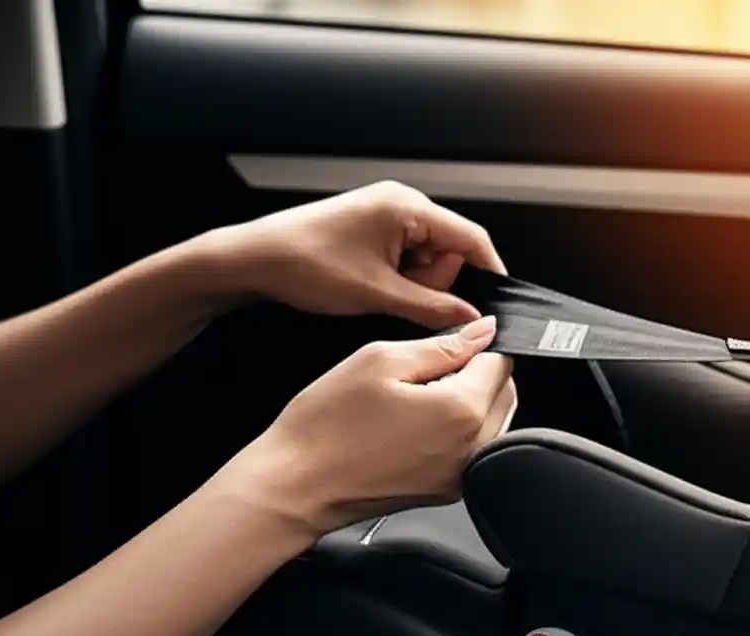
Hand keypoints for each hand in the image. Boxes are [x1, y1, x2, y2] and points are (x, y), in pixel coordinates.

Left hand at [204, 181, 505, 327]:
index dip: (488, 273)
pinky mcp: (372, 227)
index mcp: (407, 207)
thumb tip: (470, 318)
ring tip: (377, 290)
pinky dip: (398, 277)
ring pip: (427, 256)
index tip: (495, 304)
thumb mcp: (376, 294)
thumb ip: (431, 307)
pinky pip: (405, 256)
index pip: (471, 238)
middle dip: (435, 281)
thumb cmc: (305, 265)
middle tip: (402, 297)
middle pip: (450, 249)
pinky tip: (372, 286)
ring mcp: (385, 213)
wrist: (254, 260)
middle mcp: (400, 202)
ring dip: (414, 282)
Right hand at [212, 316, 514, 535]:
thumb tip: (483, 331)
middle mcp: (473, 449)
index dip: (477, 342)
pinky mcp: (447, 490)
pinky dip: (461, 427)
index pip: (501, 361)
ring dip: (472, 398)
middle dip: (480, 370)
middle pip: (504, 392)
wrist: (295, 486)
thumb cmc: (326, 424)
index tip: (450, 338)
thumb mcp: (381, 361)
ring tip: (421, 392)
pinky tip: (419, 420)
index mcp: (462, 411)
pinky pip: (474, 448)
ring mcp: (461, 475)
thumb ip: (442, 345)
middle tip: (431, 363)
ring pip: (494, 421)